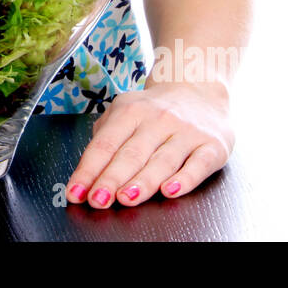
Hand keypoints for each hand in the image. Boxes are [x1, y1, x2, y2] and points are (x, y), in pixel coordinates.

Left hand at [65, 80, 233, 208]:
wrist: (200, 88)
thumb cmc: (155, 111)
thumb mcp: (125, 112)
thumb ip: (106, 136)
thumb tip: (86, 171)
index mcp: (131, 110)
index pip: (105, 144)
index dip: (88, 170)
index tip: (75, 192)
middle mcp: (159, 119)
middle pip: (131, 154)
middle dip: (111, 179)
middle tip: (97, 199)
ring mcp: (187, 132)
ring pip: (162, 161)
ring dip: (143, 182)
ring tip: (126, 198)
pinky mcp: (212, 146)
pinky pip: (198, 165)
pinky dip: (185, 179)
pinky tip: (170, 190)